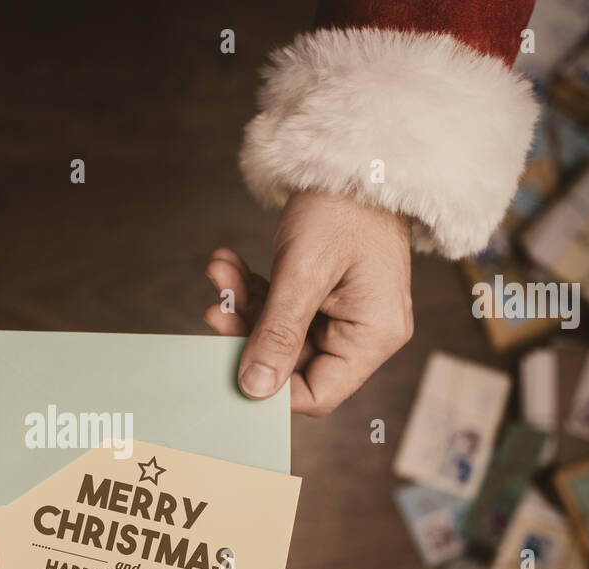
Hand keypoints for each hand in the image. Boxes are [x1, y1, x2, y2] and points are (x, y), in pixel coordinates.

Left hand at [204, 190, 412, 415]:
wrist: (353, 155)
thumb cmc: (342, 206)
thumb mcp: (303, 272)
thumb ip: (277, 334)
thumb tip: (254, 390)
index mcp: (373, 335)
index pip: (319, 393)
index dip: (271, 390)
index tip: (229, 369)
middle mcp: (364, 332)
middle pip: (294, 363)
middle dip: (248, 333)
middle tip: (214, 306)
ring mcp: (344, 312)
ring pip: (280, 333)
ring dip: (244, 305)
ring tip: (220, 272)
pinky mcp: (325, 294)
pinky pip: (282, 308)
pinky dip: (253, 289)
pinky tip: (229, 264)